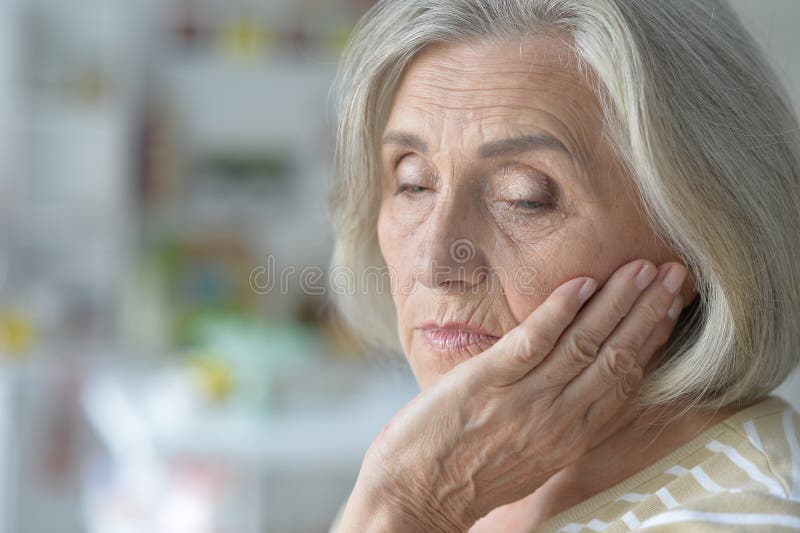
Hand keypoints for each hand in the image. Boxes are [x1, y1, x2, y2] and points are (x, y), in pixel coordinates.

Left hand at [338, 259, 687, 532]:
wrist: (416, 497)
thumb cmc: (469, 475)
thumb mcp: (530, 454)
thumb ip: (558, 419)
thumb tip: (576, 384)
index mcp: (571, 437)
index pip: (625, 379)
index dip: (652, 339)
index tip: (671, 307)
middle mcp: (559, 420)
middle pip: (617, 357)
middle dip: (648, 311)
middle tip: (673, 273)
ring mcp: (524, 400)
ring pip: (584, 343)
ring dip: (617, 302)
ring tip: (641, 268)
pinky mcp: (487, 383)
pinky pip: (533, 342)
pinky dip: (560, 311)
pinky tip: (582, 283)